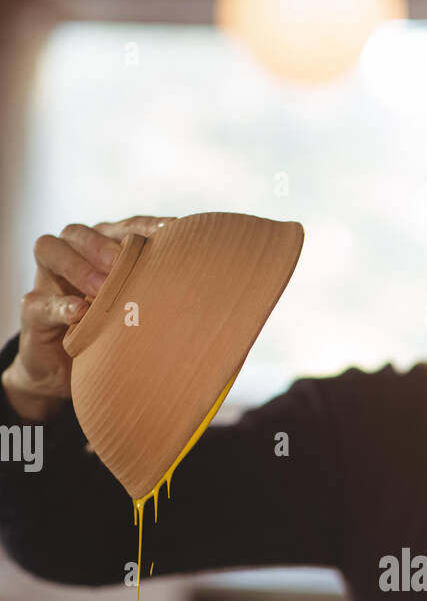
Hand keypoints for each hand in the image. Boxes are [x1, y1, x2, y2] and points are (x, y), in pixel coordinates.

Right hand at [1, 215, 173, 421]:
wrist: (68, 375)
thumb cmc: (113, 337)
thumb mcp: (140, 316)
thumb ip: (164, 301)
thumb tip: (219, 307)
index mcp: (105, 251)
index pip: (125, 227)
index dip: (145, 226)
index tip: (172, 231)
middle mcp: (75, 257)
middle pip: (81, 231)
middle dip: (104, 243)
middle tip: (124, 260)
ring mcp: (50, 281)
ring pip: (51, 248)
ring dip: (78, 265)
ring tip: (101, 289)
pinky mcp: (33, 311)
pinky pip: (39, 300)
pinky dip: (58, 304)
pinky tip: (77, 313)